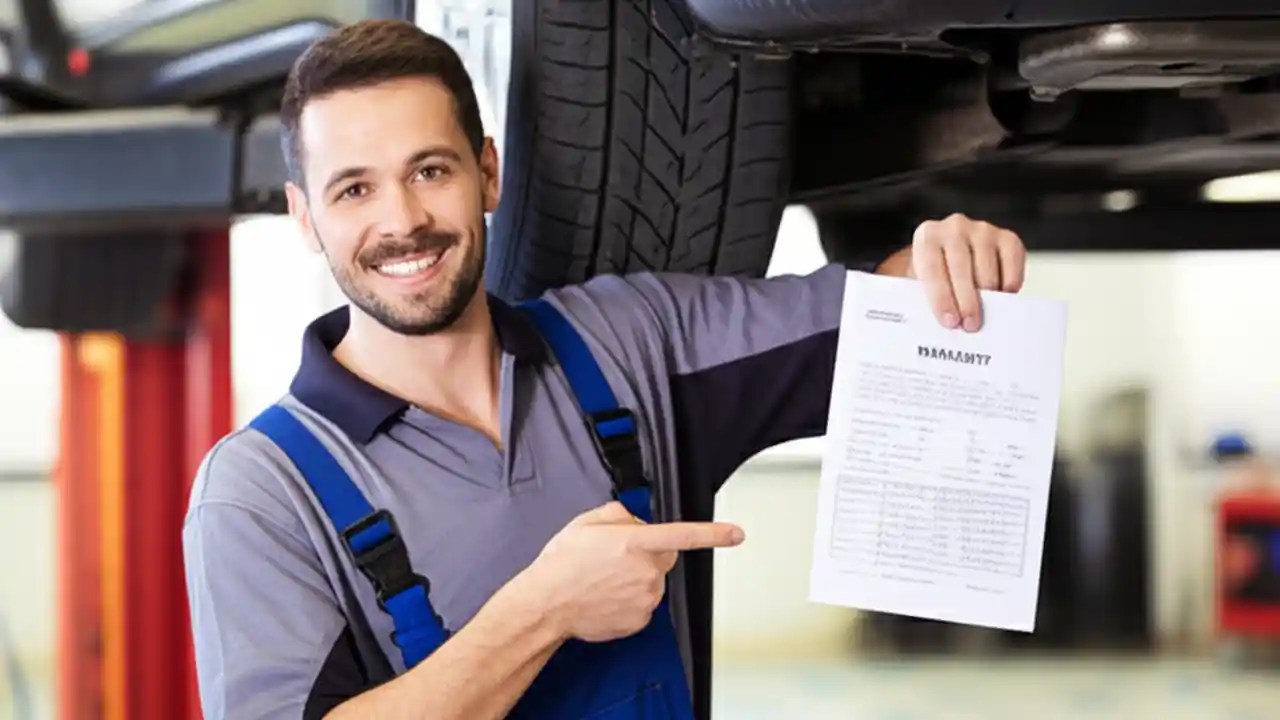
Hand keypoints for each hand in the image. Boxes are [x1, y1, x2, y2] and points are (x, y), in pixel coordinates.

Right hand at [524, 501, 743, 642]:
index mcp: (634, 542)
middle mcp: (645, 571)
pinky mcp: (639, 620)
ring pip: (653, 581)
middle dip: (648, 553)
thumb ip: (619, 514)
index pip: (683, 535)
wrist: (545, 604)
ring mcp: (645, 598)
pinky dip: (629, 599)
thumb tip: (634, 522)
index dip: (713, 534)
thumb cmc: (562, 564)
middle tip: (614, 557)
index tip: (736, 534)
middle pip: (664, 556)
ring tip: (603, 579)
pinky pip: (644, 603)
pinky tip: (605, 596)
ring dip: (636, 577)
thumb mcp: (586, 522)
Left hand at [878, 213, 1025, 331]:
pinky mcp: (1008, 237)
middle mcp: (954, 227)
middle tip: (970, 326)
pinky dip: (1009, 284)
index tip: (950, 321)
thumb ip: (928, 297)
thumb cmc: (938, 274)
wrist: (955, 254)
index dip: (941, 297)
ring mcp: (982, 230)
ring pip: (987, 270)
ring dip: (987, 298)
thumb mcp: (923, 283)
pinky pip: (1012, 264)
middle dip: (966, 302)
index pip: (932, 268)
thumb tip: (945, 322)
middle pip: (961, 268)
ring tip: (984, 317)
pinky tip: (1001, 297)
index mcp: (927, 237)